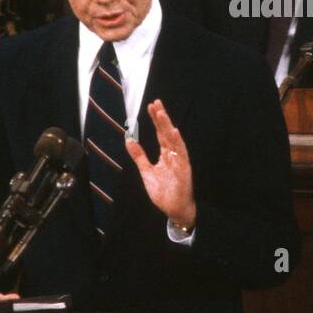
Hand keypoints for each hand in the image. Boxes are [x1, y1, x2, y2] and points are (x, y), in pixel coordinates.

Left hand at [125, 98, 195, 228]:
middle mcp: (173, 155)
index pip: (160, 134)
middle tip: (156, 103)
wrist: (174, 209)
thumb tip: (129, 141)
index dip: (156, 121)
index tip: (151, 106)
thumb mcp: (147, 172)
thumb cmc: (164, 192)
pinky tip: (174, 131)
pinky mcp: (184, 169)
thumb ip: (139, 157)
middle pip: (167, 132)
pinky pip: (181, 153)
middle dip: (161, 118)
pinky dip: (177, 142)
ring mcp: (179, 161)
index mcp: (166, 155)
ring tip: (161, 113)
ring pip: (173, 139)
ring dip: (167, 126)